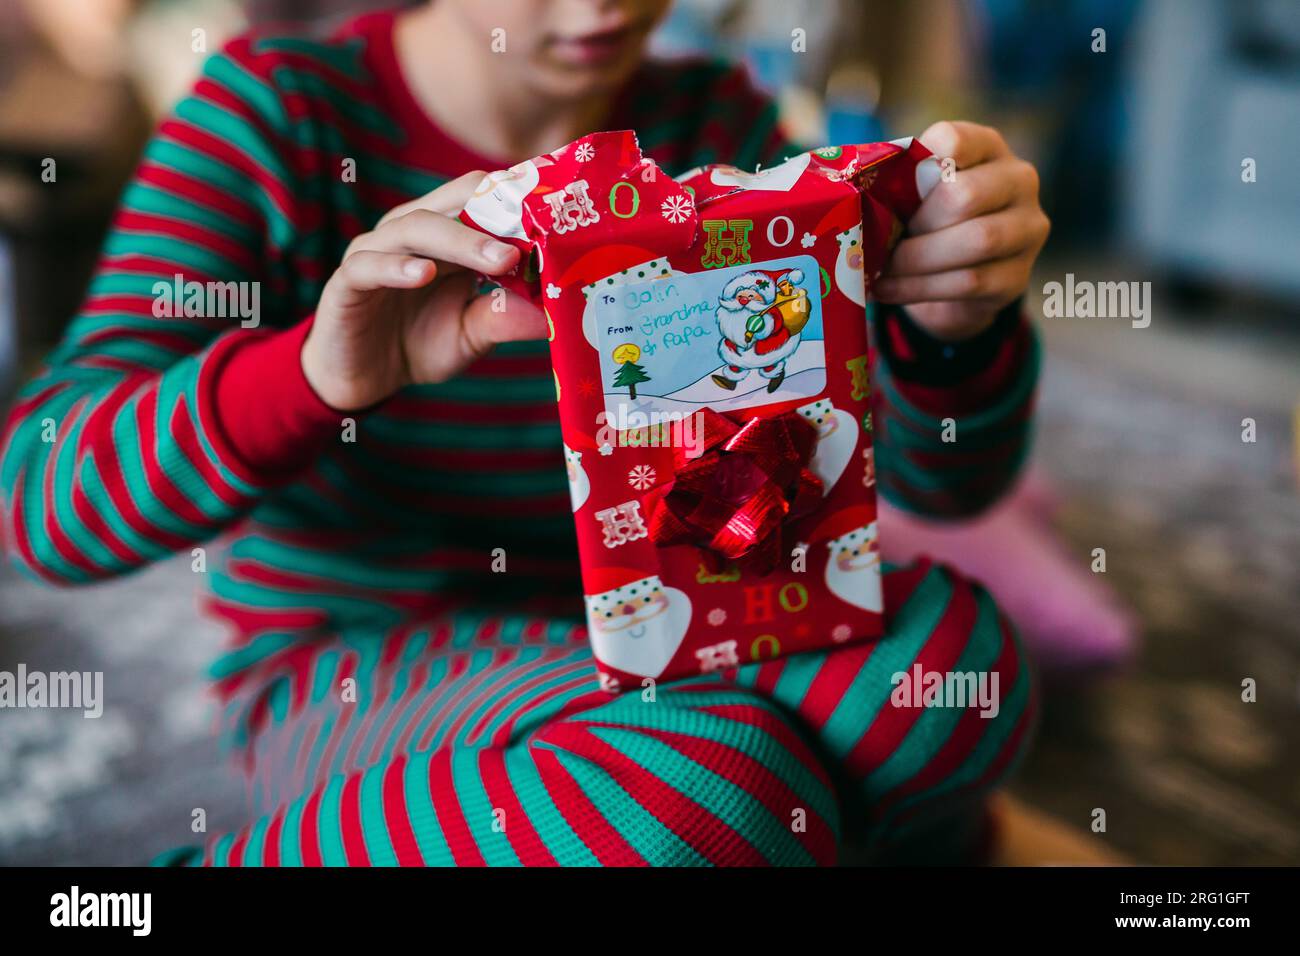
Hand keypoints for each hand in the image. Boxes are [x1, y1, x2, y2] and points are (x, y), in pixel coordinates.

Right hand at [301, 171, 546, 410]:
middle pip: (456, 201)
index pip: (482, 199)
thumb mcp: (473, 334)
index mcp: (446, 235)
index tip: (556, 216)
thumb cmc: (419, 344)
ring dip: (461, 240)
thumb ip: (504, 318)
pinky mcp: (348, 281)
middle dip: (498, 216)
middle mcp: (412, 232)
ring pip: (416, 226)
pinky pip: (370, 265)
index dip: (517, 203)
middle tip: (535, 240)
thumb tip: (555, 315)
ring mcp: (377, 251)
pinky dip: (398, 267)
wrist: (363, 378)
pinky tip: (424, 274)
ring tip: (498, 261)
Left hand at [874, 121, 1049, 340]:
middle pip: (967, 194)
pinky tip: (888, 290)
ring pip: (976, 241)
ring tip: (881, 270)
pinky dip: (920, 288)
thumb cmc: (929, 220)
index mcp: (987, 147)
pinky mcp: (1017, 276)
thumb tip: (850, 198)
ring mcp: (1027, 229)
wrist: (963, 275)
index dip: (916, 167)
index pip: (954, 141)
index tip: (885, 192)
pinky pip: (969, 281)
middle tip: (883, 240)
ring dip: (917, 260)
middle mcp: (1018, 181)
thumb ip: (898, 184)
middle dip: (917, 222)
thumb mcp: (917, 193)